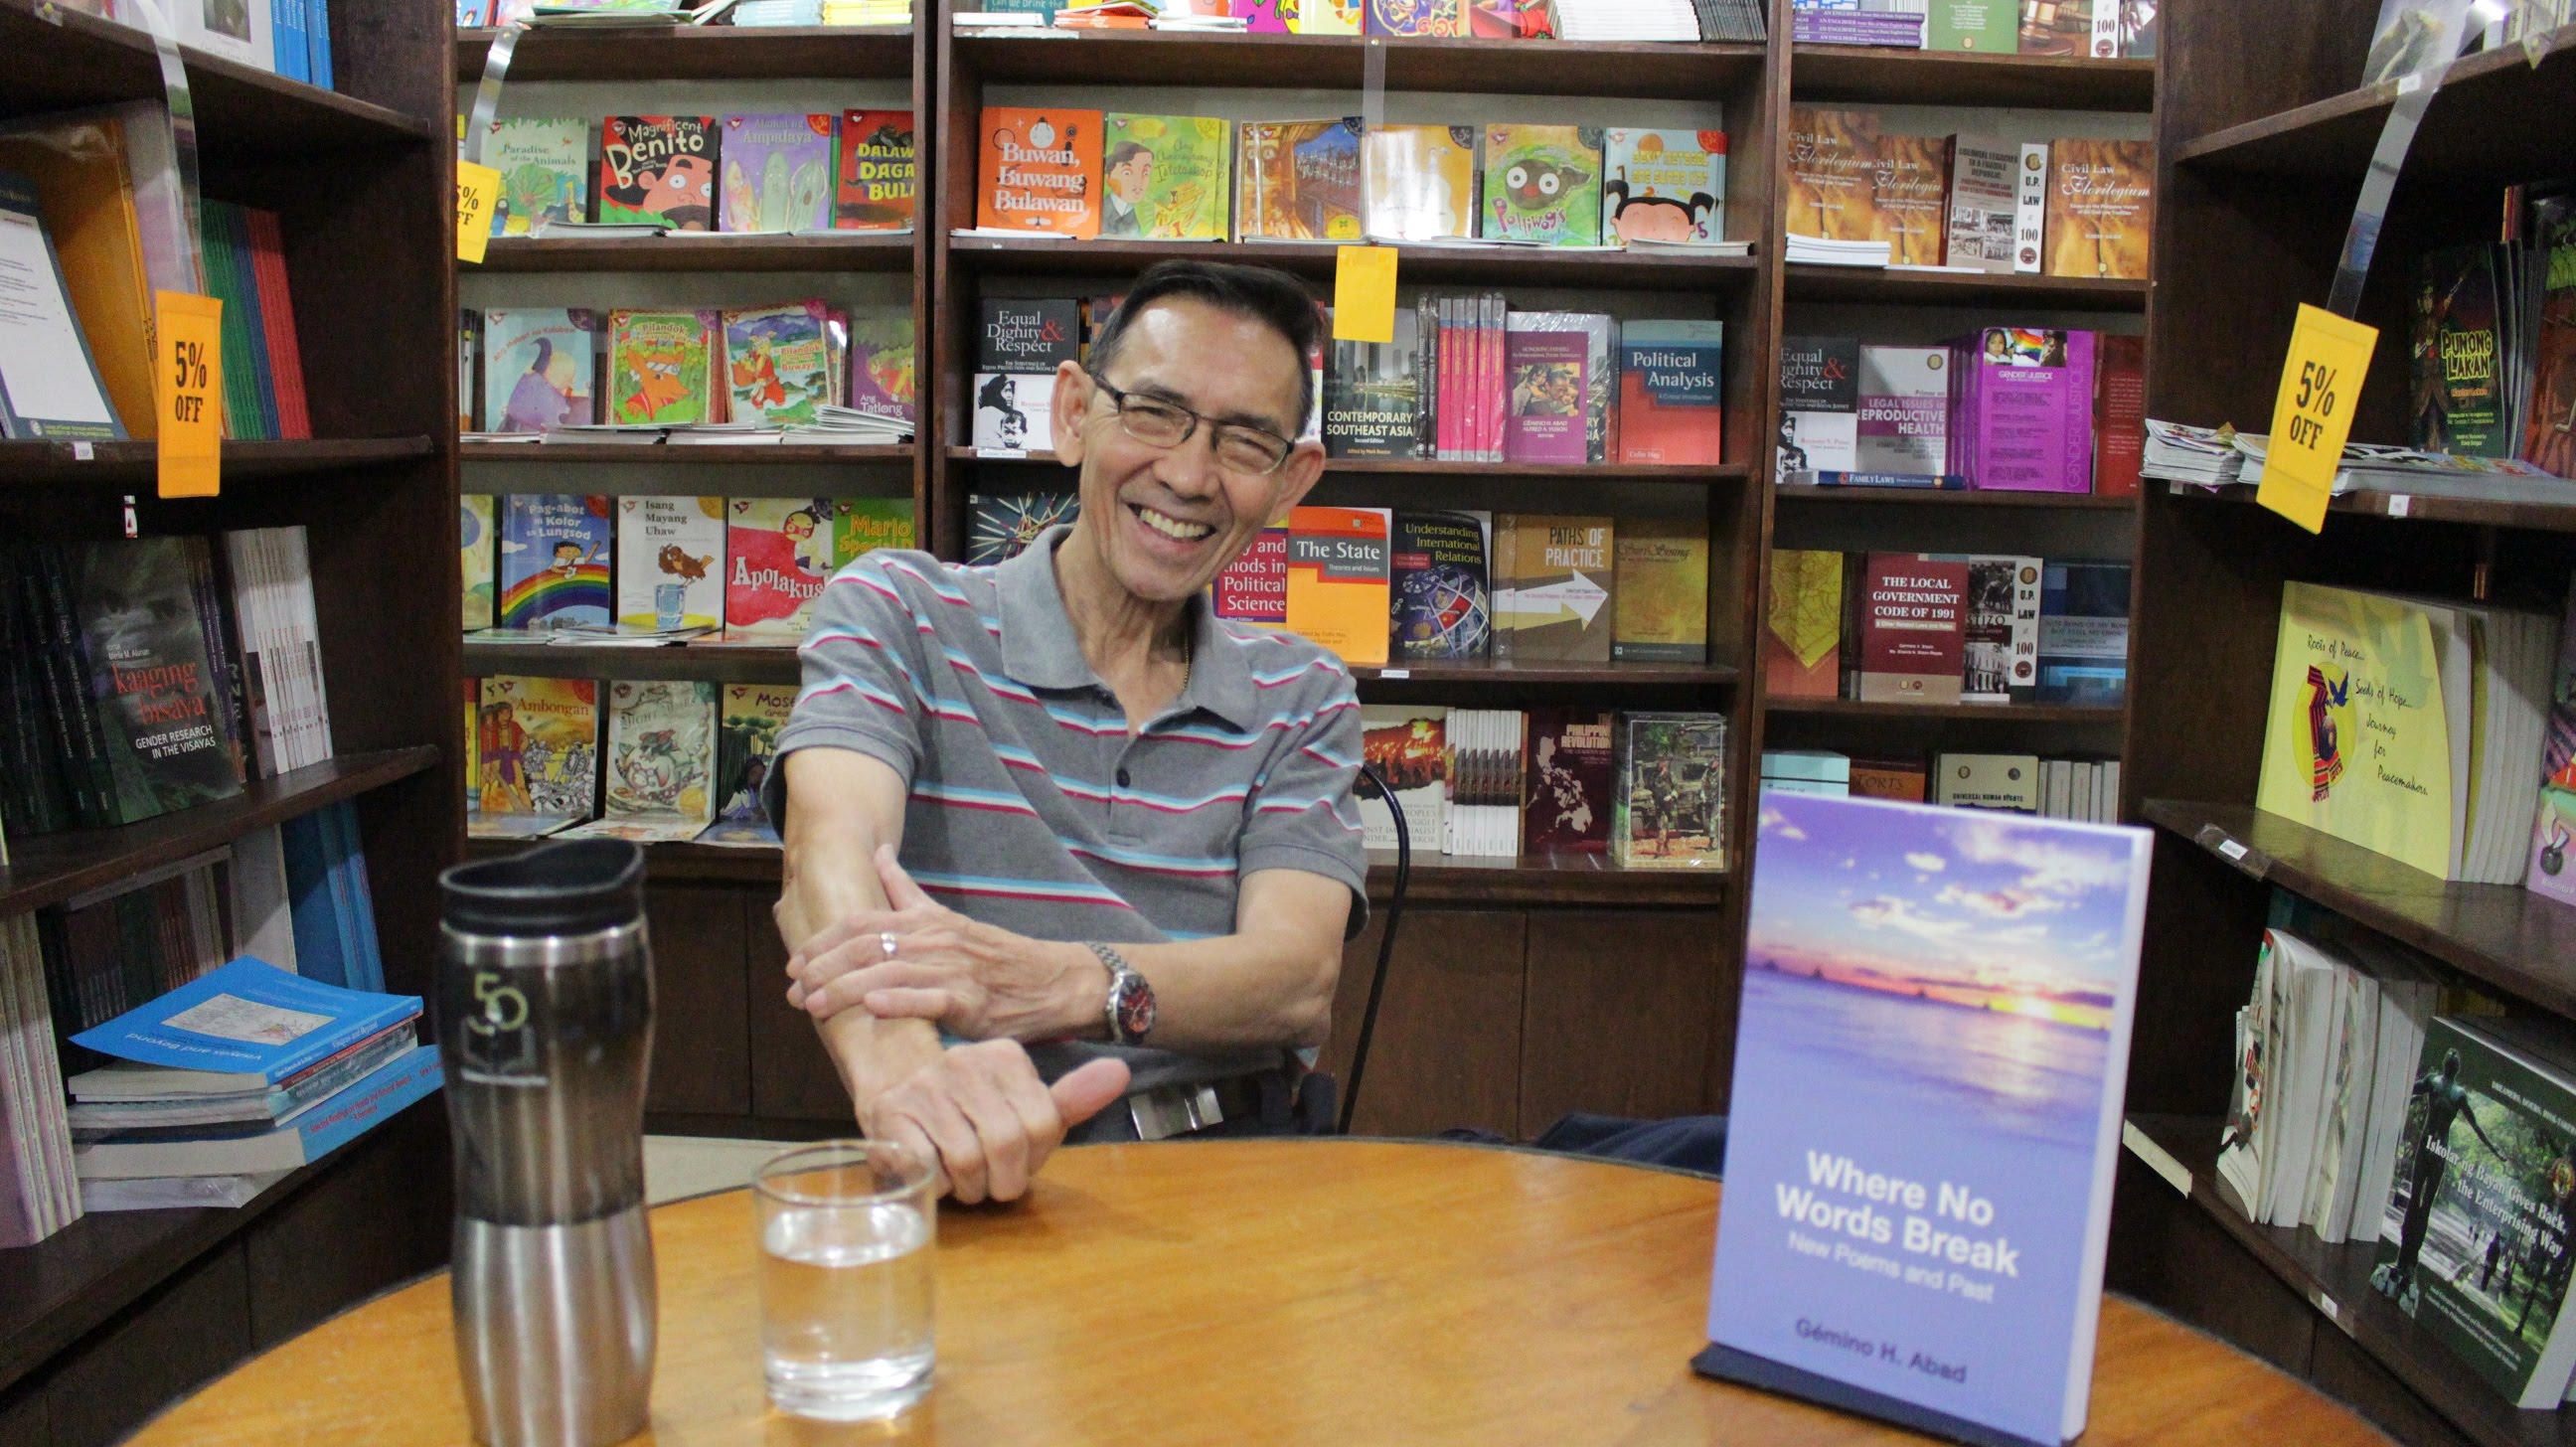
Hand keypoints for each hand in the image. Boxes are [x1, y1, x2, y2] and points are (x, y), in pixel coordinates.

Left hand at [788, 846, 1101, 1041]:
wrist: (1052, 980)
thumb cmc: (994, 955)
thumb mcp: (945, 916)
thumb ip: (906, 889)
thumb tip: (880, 851)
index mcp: (924, 921)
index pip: (861, 924)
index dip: (823, 942)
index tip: (794, 963)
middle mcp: (934, 940)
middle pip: (867, 947)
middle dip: (824, 969)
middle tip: (795, 993)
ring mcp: (953, 969)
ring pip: (890, 973)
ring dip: (846, 989)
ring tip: (816, 1006)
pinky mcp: (972, 1002)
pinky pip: (931, 999)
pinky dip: (900, 1001)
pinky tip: (874, 1009)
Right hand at [861, 1039, 1129, 1202]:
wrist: (893, 1086)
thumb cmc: (970, 1109)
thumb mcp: (1023, 1104)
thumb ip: (1070, 1098)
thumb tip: (1119, 1072)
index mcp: (1005, 1057)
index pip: (1043, 1122)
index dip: (1035, 1158)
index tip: (1021, 1161)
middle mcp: (965, 1063)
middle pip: (1006, 1143)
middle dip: (1004, 1179)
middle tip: (993, 1182)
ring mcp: (925, 1087)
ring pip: (968, 1161)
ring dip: (970, 1187)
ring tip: (965, 1180)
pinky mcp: (890, 1114)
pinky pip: (929, 1169)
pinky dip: (938, 1185)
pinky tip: (935, 1172)